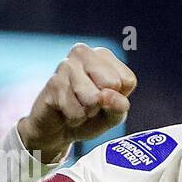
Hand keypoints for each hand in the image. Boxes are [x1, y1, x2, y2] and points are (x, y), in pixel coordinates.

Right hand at [16, 44, 135, 162]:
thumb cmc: (90, 116)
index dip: (120, 98)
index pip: (128, 80)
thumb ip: (119, 106)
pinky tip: (65, 112)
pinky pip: (76, 111)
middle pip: (112, 84)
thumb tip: (106, 96)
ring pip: (93, 98)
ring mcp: (65, 65)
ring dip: (88, 112)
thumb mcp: (114, 114)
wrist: (57, 128)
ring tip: (78, 107)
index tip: (105, 98)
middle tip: (91, 104)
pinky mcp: (52, 83)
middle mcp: (83, 53)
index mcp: (103, 55)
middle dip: (104, 103)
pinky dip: (75, 119)